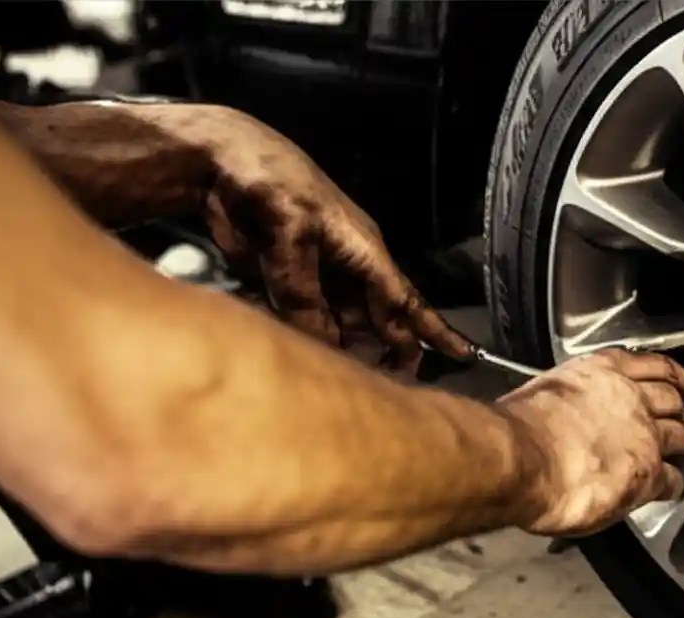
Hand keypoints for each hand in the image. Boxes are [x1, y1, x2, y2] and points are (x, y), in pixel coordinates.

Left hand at [197, 107, 472, 372]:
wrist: (218, 160)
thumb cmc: (267, 177)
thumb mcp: (290, 230)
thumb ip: (301, 288)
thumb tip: (321, 341)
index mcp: (361, 249)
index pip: (406, 299)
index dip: (434, 330)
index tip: (465, 355)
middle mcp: (345, 266)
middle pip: (377, 320)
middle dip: (388, 352)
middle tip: (393, 390)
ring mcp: (314, 275)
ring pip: (340, 325)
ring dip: (344, 351)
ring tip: (351, 383)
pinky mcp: (281, 280)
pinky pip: (300, 318)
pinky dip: (303, 337)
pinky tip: (303, 357)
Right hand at [496, 349, 683, 536]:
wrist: (523, 459)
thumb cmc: (521, 428)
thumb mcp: (546, 391)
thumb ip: (572, 397)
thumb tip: (570, 414)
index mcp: (604, 371)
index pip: (655, 366)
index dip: (678, 378)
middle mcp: (632, 398)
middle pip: (674, 402)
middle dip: (679, 413)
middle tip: (679, 423)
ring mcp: (646, 435)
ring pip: (679, 436)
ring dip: (678, 446)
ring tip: (672, 455)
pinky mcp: (649, 473)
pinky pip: (674, 478)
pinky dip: (673, 484)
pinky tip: (665, 489)